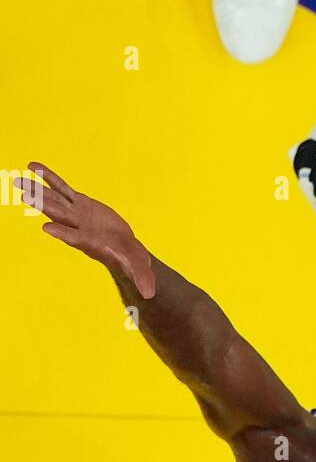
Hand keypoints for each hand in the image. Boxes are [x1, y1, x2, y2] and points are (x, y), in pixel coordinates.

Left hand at [16, 162, 155, 298]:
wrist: (123, 248)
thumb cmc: (130, 258)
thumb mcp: (139, 267)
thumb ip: (142, 277)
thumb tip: (150, 294)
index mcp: (90, 243)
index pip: (74, 238)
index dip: (62, 233)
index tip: (47, 228)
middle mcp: (77, 228)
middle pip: (57, 215)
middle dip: (41, 205)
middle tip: (24, 195)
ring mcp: (76, 214)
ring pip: (54, 200)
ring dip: (37, 190)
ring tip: (18, 181)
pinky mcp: (79, 203)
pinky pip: (61, 188)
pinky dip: (48, 178)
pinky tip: (33, 167)